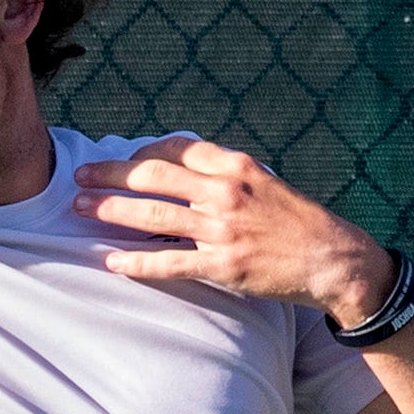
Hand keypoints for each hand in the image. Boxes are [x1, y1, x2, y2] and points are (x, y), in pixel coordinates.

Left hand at [72, 135, 393, 325]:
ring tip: (80, 210)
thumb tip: (184, 172)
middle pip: (153, 175)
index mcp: (236, 165)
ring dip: (110, 211)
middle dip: (109, 174)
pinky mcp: (224, 266)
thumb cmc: (298, 222)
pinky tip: (110, 261)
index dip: (140, 153)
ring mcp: (223, 230)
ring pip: (153, 216)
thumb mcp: (265, 183)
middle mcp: (226, 192)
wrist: (334, 259)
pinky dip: (136, 262)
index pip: (175, 148)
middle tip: (79, 178)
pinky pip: (170, 263)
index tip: (120, 162)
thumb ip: (225, 175)